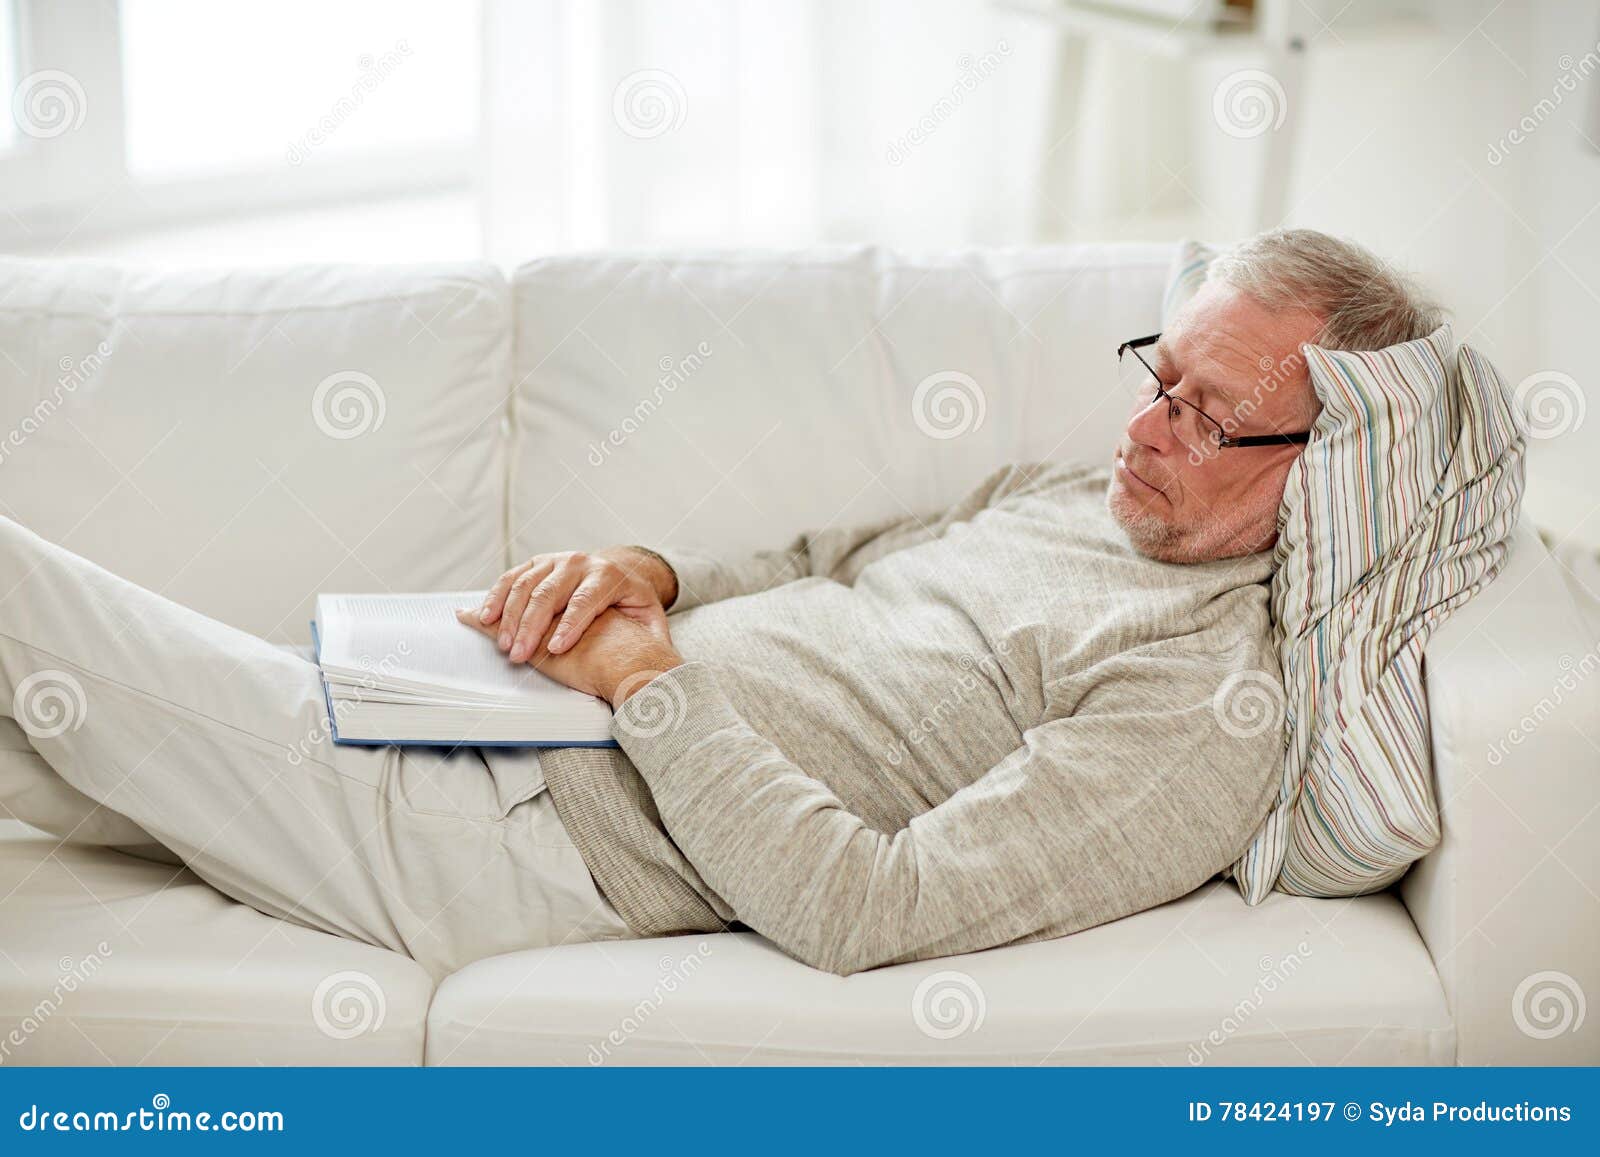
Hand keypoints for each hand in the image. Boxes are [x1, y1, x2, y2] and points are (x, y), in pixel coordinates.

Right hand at [476, 547, 677, 662]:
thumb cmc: (633, 603)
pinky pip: (512, 577)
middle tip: (519, 655)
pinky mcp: (538, 563)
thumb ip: (652, 636)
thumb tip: (658, 662)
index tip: (555, 649)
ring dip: (510, 616)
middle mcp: (581, 562)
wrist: (622, 570)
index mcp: (610, 575)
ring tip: (502, 644)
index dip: (569, 625)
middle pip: (550, 592)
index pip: (586, 600)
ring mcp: (556, 560)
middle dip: (532, 626)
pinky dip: (496, 597)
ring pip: (527, 584)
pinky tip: (485, 618)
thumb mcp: (650, 617)